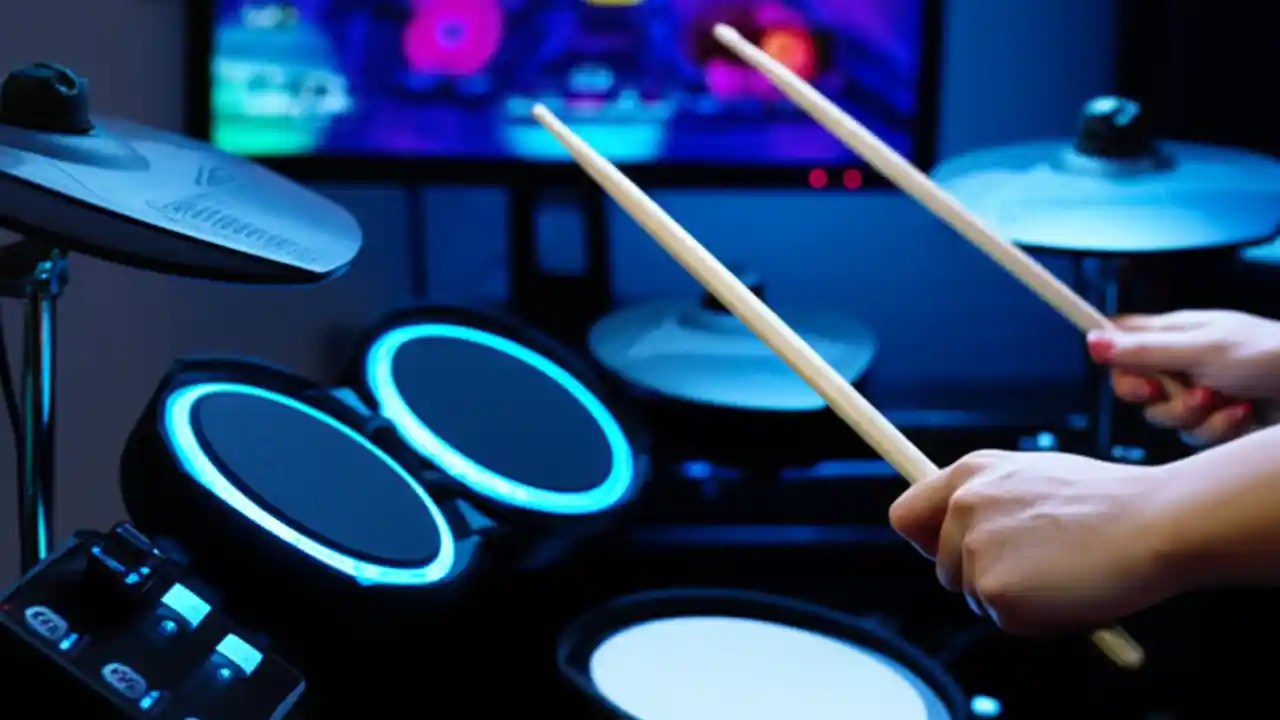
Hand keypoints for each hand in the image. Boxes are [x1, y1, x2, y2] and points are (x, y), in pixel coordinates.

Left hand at [889, 450, 1178, 635]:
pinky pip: (1005, 622)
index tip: (951, 555)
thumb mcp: (1036, 480)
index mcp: (971, 474)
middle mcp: (963, 507)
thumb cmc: (1111, 504)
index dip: (927, 542)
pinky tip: (1071, 592)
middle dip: (983, 580)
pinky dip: (1036, 621)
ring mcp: (976, 549)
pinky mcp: (995, 590)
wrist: (1157, 522)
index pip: (907, 516)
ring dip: (1015, 600)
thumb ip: (992, 503)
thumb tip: (963, 538)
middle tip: (1041, 572)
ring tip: (1066, 573)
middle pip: (944, 569)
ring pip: (977, 598)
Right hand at [1088, 310, 1279, 445]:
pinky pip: (1195, 436)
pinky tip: (1241, 414)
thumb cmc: (1269, 356)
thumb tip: (1091, 340)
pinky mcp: (1218, 422)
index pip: (1122, 342)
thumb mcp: (1200, 350)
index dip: (1116, 362)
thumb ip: (1143, 350)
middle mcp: (1183, 363)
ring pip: (1165, 418)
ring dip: (1193, 415)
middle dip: (1157, 399)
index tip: (1130, 377)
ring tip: (1223, 399)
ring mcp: (1200, 393)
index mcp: (1175, 334)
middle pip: (1138, 389)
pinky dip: (1217, 428)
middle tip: (1171, 391)